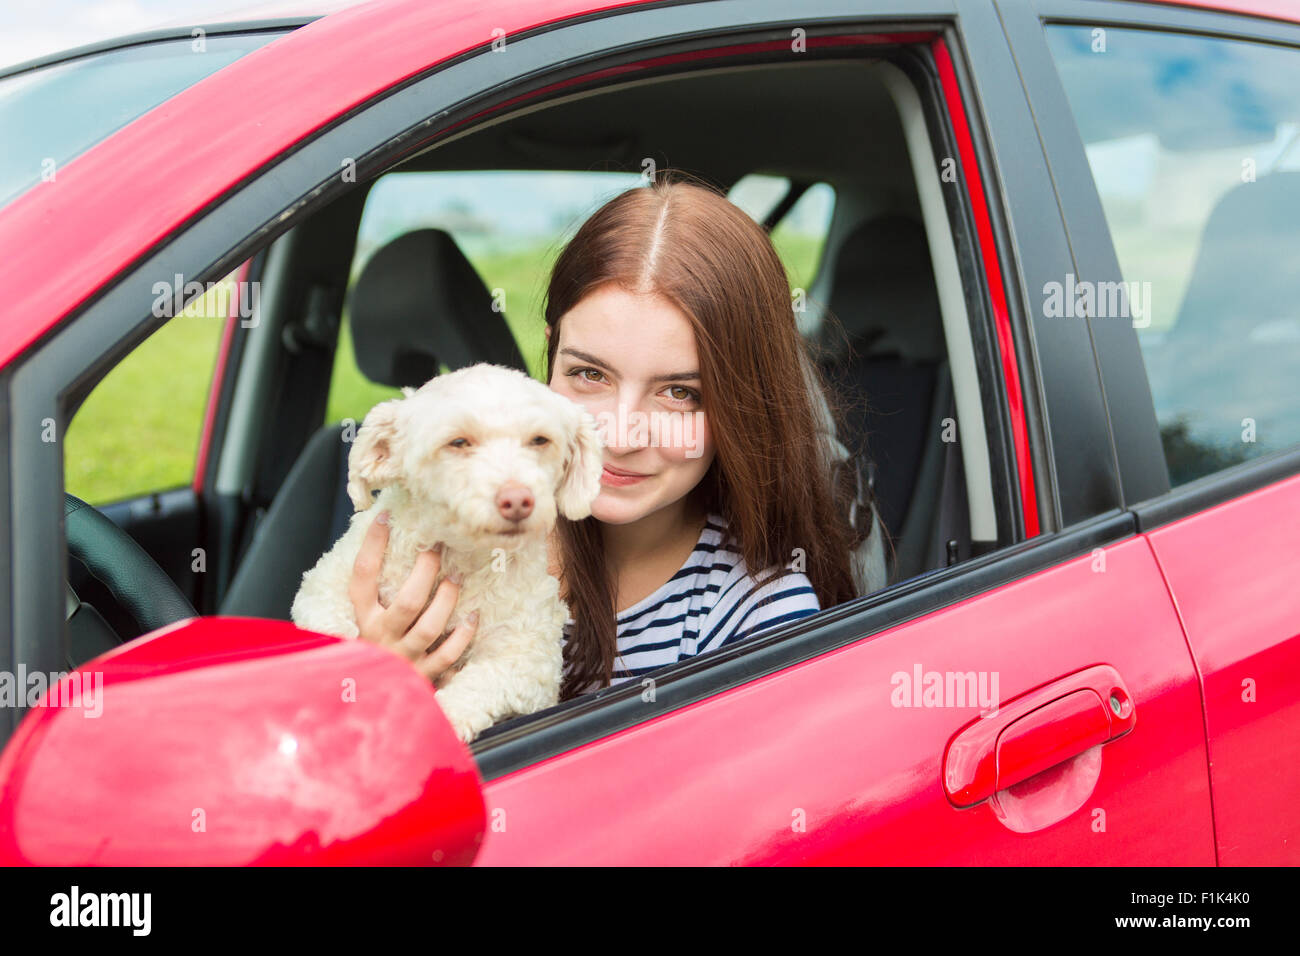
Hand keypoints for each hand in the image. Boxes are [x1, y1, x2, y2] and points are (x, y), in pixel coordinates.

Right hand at [348, 510, 477, 680]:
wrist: (364, 701)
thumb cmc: (371, 649)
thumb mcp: (365, 620)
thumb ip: (374, 590)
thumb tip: (385, 537)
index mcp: (363, 619)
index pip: (363, 576)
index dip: (373, 545)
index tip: (385, 517)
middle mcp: (381, 638)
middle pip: (407, 601)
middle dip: (426, 571)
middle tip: (438, 548)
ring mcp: (403, 658)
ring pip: (430, 627)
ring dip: (448, 599)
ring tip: (457, 577)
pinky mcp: (423, 677)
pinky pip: (448, 655)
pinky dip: (463, 636)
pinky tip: (473, 616)